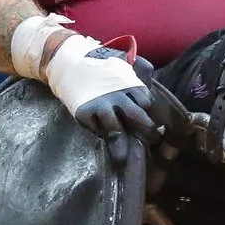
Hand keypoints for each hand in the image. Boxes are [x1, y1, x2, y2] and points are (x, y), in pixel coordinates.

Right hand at [40, 35, 161, 164]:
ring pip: (116, 130)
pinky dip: (99, 135)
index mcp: (130, 84)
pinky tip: (102, 138)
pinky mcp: (84, 112)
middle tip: (150, 144)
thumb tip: (152, 79)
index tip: (156, 124)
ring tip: (122, 161)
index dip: (150, 113)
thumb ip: (140, 70)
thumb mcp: (123, 63)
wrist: (69, 62)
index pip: (147, 102)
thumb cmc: (99, 64)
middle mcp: (117, 96)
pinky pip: (95, 129)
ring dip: (121, 147)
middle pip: (138, 118)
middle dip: (147, 133)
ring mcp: (100, 105)